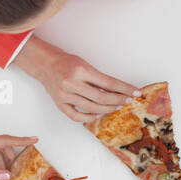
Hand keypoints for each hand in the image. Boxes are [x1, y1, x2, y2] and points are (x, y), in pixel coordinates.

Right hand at [13, 36, 137, 121]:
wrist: (44, 64)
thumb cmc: (66, 62)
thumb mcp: (84, 64)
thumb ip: (98, 78)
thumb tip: (118, 91)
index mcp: (81, 70)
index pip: (109, 83)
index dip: (124, 89)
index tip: (135, 92)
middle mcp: (72, 83)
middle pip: (102, 97)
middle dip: (118, 100)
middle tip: (128, 100)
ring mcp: (65, 95)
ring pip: (92, 108)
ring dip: (107, 109)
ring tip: (117, 106)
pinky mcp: (59, 103)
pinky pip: (77, 116)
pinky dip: (89, 117)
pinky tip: (98, 114)